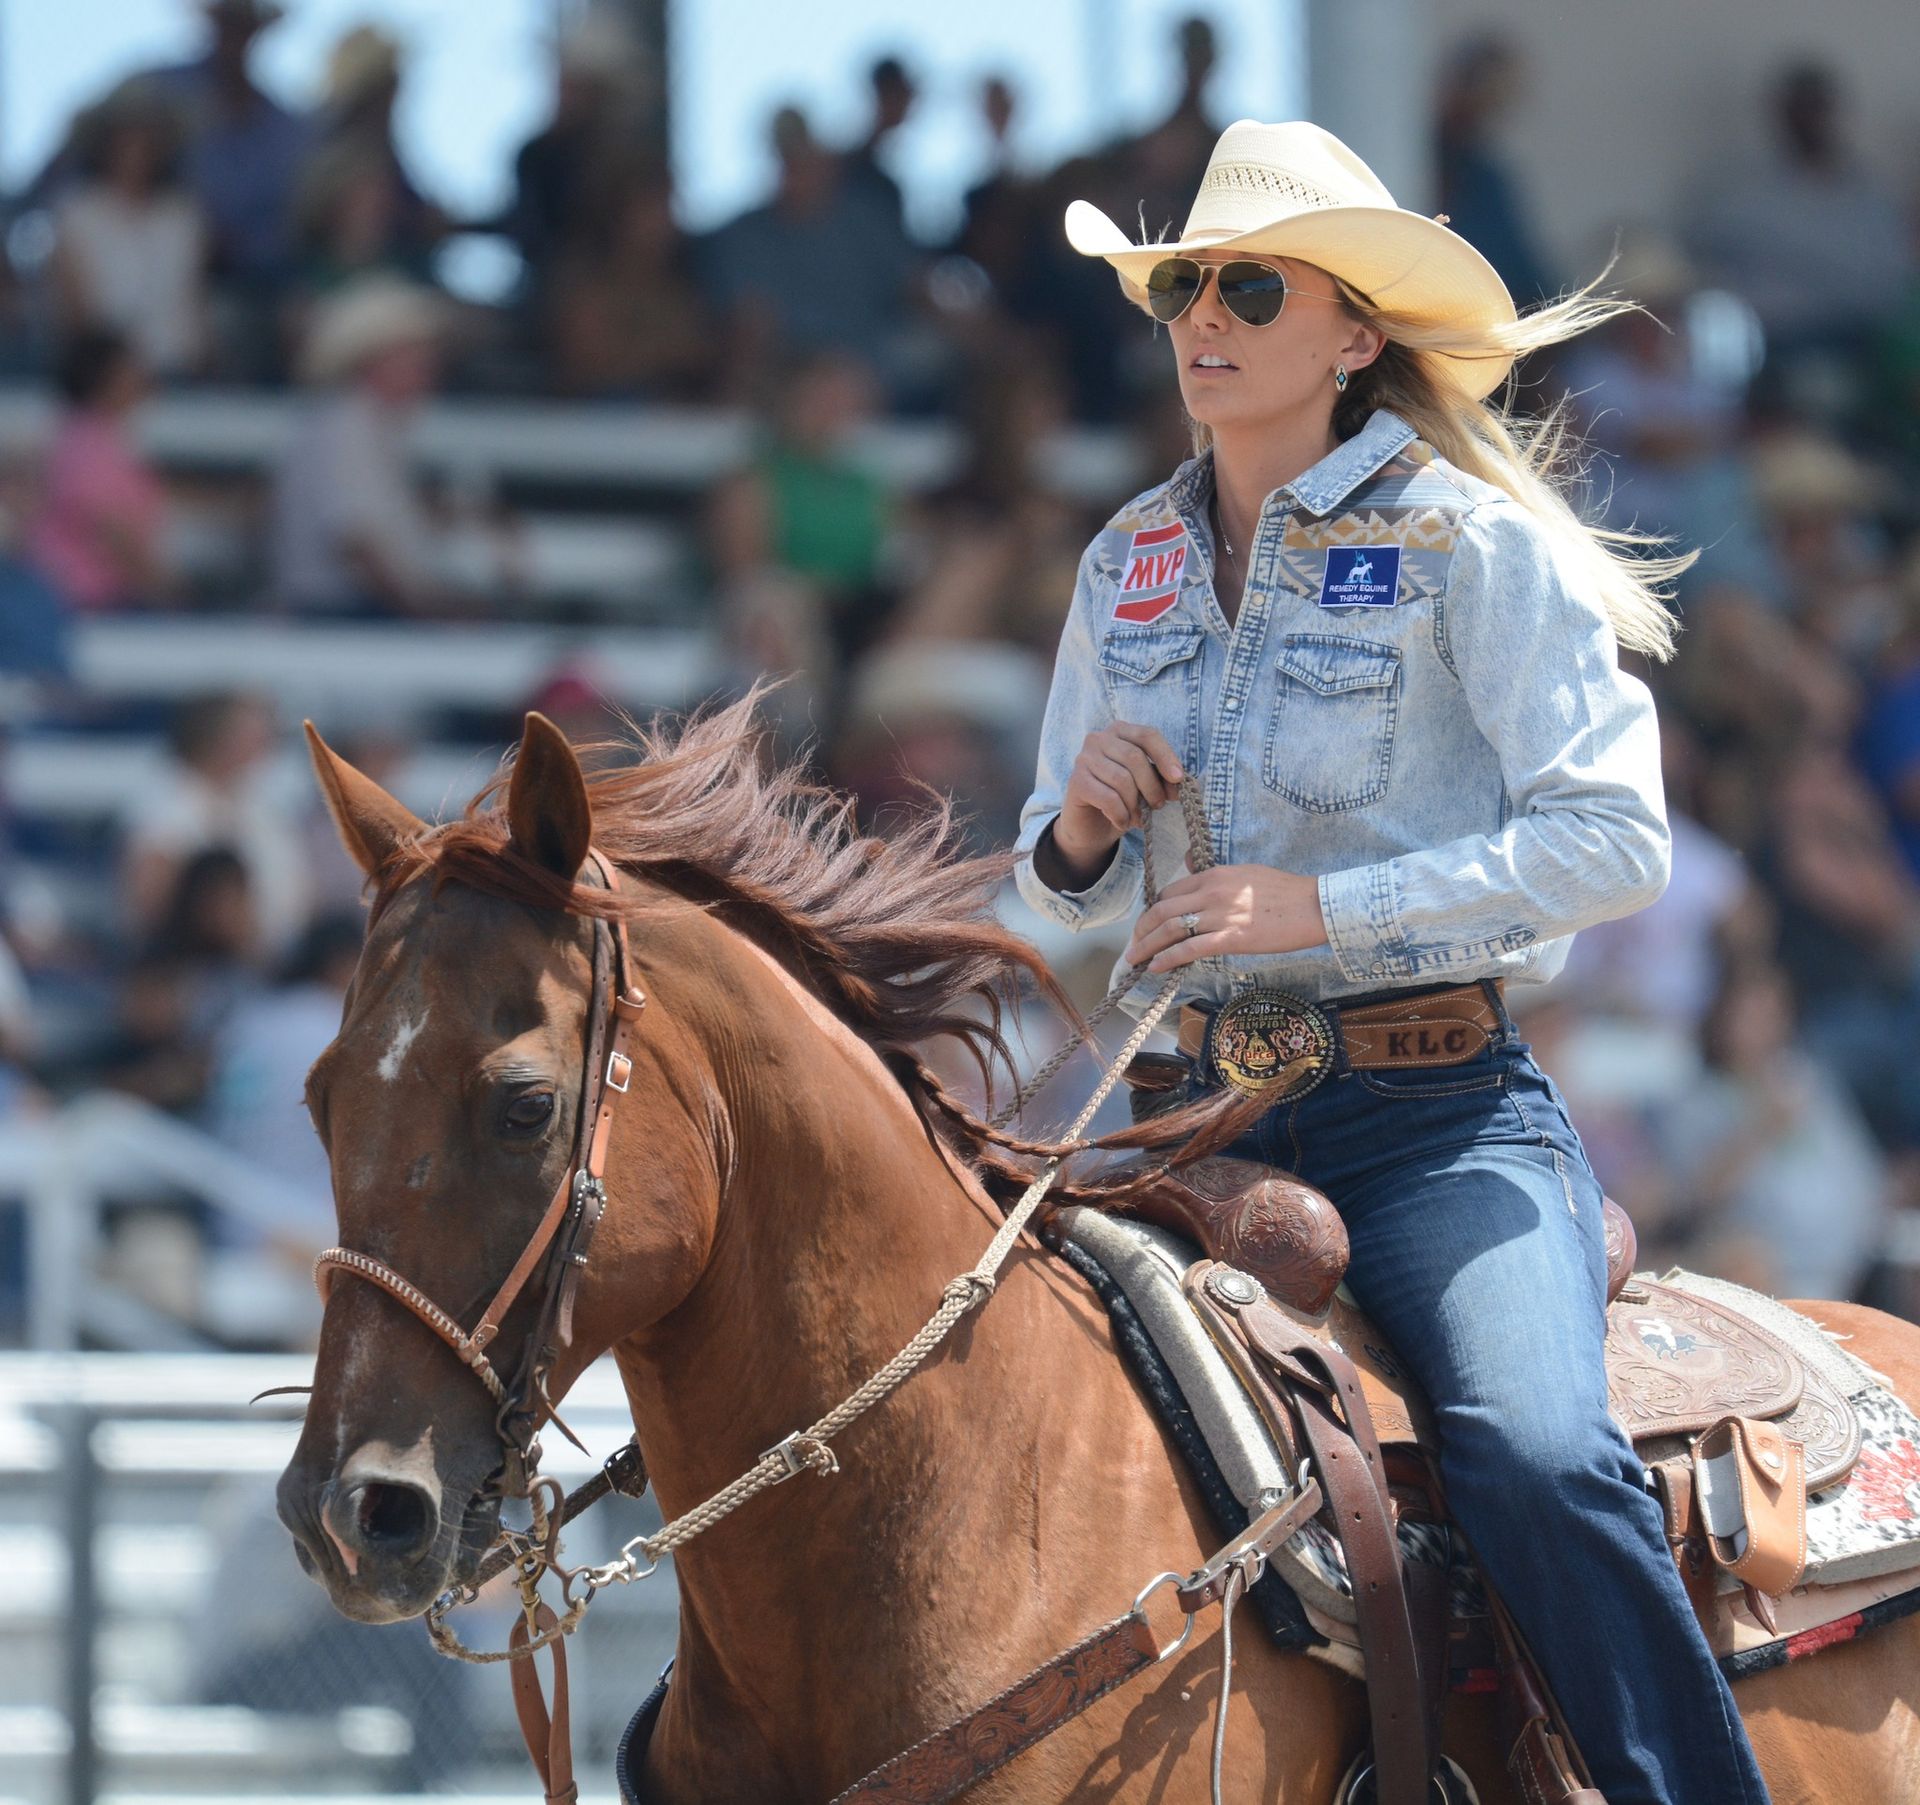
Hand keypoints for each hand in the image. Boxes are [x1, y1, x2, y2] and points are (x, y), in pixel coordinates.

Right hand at [1052, 721, 1183, 870]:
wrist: (1090, 826)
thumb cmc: (1121, 799)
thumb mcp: (1146, 786)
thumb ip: (1161, 779)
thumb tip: (1178, 782)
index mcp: (1119, 732)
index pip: (1147, 735)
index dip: (1166, 756)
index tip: (1178, 779)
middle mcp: (1098, 739)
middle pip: (1135, 757)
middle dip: (1152, 786)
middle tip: (1158, 805)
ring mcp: (1084, 759)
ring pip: (1122, 779)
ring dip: (1136, 804)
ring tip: (1139, 818)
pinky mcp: (1076, 781)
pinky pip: (1108, 798)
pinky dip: (1121, 814)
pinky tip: (1122, 822)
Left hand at [1124, 864, 1328, 972]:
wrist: (1314, 906)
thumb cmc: (1284, 891)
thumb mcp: (1245, 871)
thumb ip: (1216, 876)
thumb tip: (1190, 866)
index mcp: (1213, 875)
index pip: (1170, 892)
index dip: (1153, 910)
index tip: (1146, 925)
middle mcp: (1211, 892)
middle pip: (1161, 910)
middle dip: (1141, 929)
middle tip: (1133, 945)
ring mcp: (1220, 915)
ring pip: (1170, 930)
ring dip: (1147, 946)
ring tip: (1135, 960)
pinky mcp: (1231, 938)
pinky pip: (1190, 949)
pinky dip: (1168, 958)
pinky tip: (1156, 967)